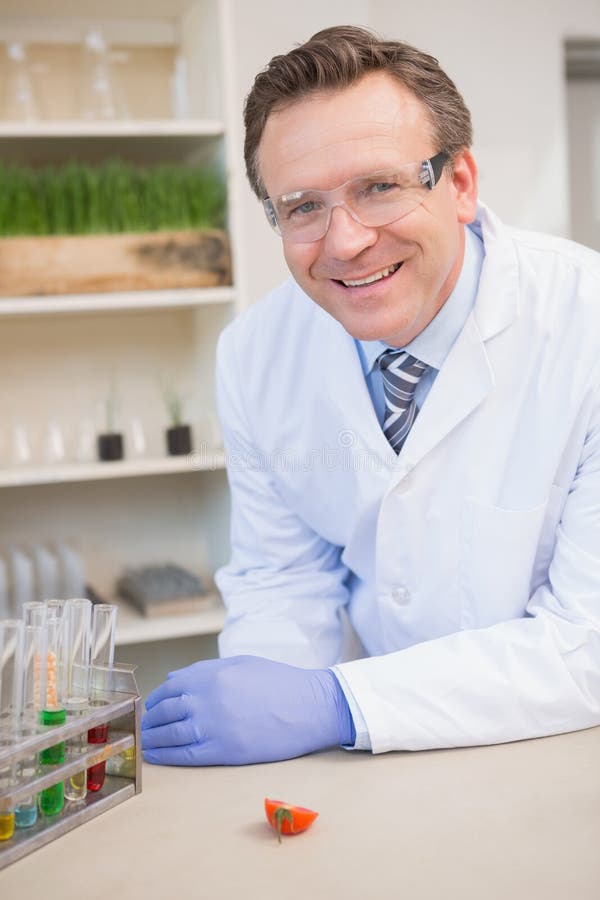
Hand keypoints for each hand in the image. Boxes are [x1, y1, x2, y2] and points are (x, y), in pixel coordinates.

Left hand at [141, 655, 354, 765]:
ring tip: (145, 742)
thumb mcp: (241, 664)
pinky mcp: (224, 750)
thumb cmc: (279, 682)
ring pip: (170, 734)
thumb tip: (174, 678)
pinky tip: (157, 756)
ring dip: (153, 738)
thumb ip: (206, 670)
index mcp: (212, 674)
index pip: (170, 687)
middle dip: (151, 720)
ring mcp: (214, 725)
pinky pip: (185, 755)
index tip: (151, 706)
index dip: (156, 699)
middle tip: (144, 726)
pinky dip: (166, 756)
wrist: (310, 707)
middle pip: (166, 711)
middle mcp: (207, 698)